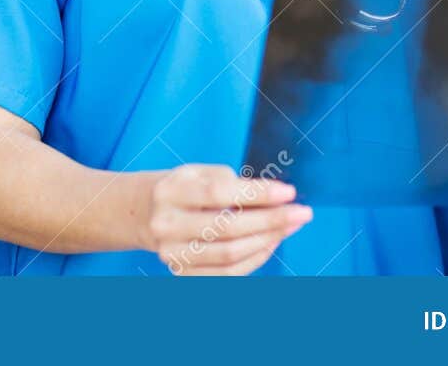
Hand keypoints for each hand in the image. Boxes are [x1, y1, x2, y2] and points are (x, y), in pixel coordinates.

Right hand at [139, 164, 311, 274]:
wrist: (145, 214)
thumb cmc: (184, 188)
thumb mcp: (200, 172)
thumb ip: (233, 183)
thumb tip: (277, 198)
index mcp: (171, 191)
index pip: (219, 193)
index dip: (257, 193)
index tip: (289, 191)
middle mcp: (167, 225)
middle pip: (227, 228)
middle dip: (271, 220)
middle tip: (302, 212)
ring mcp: (172, 254)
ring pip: (229, 255)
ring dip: (268, 240)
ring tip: (291, 226)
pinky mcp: (182, 273)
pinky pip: (227, 274)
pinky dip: (255, 258)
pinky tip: (271, 241)